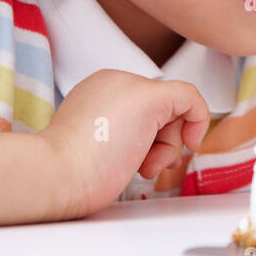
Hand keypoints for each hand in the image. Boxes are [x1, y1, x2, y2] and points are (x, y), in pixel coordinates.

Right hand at [39, 69, 210, 219]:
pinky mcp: (149, 98)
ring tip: (140, 164)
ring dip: (167, 146)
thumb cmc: (69, 173)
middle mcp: (114, 82)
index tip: (142, 161)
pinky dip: (199, 120)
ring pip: (174, 110)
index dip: (150, 138)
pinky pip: (190, 98)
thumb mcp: (97, 147)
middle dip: (161, 142)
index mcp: (98, 91)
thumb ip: (120, 137)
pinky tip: (191, 142)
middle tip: (143, 165)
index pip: (141, 108)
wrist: (56, 173)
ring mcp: (130, 86)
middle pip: (160, 108)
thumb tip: (145, 148)